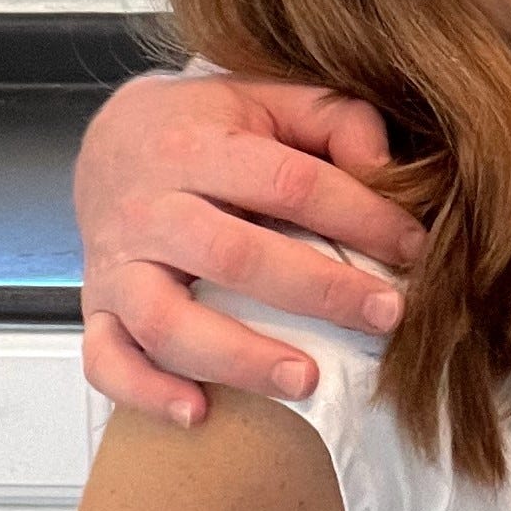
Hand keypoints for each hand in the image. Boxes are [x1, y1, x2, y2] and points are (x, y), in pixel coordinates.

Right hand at [75, 69, 423, 424]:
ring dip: (239, 357)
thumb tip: (387, 170)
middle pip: (235, 255)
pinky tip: (200, 412)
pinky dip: (147, 392)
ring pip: (167, 320)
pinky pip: (107, 361)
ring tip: (307, 379)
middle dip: (319, 290)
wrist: (110, 142)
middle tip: (386, 316)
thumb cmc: (207, 129)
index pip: (287, 183)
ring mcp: (117, 266)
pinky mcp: (97, 311)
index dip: (358, 215)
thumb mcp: (268, 98)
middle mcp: (151, 209)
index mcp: (198, 147)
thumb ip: (334, 119)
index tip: (413, 247)